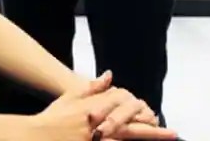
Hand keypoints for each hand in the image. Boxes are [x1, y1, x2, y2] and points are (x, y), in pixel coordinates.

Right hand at [33, 73, 175, 140]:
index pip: (124, 109)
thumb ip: (92, 86)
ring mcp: (95, 140)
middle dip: (154, 132)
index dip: (142, 113)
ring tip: (163, 138)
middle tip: (173, 133)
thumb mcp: (70, 96)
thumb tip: (110, 74)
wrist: (36, 136)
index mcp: (95, 110)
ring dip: (143, 140)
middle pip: (132, 128)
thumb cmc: (53, 117)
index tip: (156, 116)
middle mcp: (99, 126)